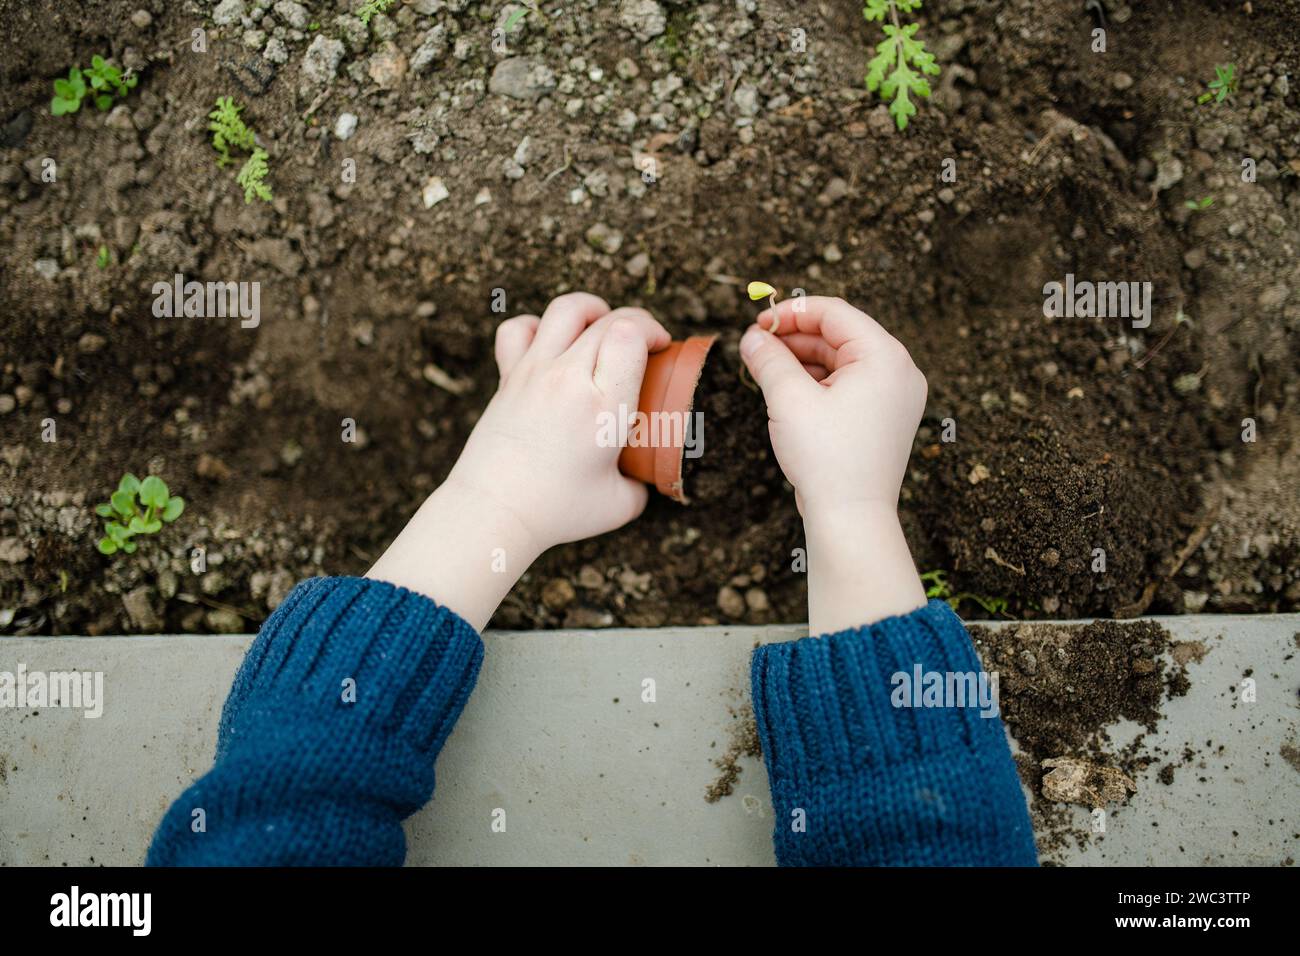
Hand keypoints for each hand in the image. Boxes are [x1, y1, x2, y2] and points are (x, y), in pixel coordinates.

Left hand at [367, 292, 668, 628]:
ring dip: (592, 309)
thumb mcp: (622, 504)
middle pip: (607, 318)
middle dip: (635, 322)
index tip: (661, 349)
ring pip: (565, 309)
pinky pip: (518, 328)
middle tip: (644, 347)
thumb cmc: (558, 511)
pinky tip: (551, 343)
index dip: (652, 330)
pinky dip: (537, 326)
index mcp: (603, 405)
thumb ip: (642, 481)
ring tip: (602, 327)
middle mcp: (567, 378)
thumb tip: (650, 471)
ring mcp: (533, 372)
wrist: (494, 511)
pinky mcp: (508, 378)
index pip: (629, 333)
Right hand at [740, 295, 927, 516]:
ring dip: (804, 360)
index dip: (792, 312)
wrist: (851, 518)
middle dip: (795, 338)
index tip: (758, 322)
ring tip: (766, 369)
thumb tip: (752, 337)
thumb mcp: (789, 399)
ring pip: (842, 360)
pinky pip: (849, 384)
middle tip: (757, 345)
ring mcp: (896, 396)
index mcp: (885, 357)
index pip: (835, 314)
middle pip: (840, 335)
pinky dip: (819, 382)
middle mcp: (899, 371)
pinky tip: (788, 391)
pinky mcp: (885, 417)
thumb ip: (769, 359)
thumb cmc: (827, 459)